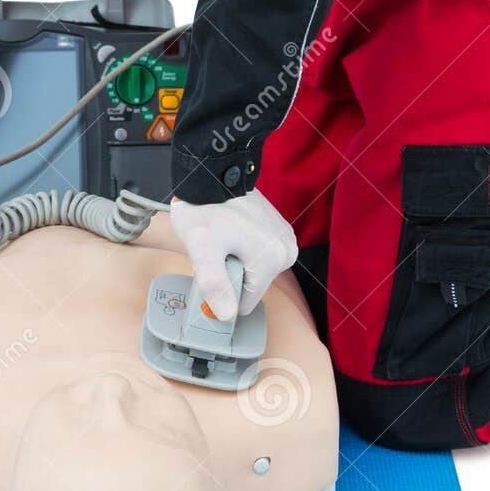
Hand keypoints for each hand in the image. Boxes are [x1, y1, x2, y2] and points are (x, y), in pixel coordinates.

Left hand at [169, 189, 297, 321]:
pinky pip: (258, 254)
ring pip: (254, 270)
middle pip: (251, 285)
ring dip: (235, 260)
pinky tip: (231, 231)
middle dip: (230, 272)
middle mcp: (287, 251)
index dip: (222, 289)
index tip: (211, 264)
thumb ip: (214, 283)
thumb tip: (227, 317)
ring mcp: (285, 239)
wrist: (210, 173)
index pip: (244, 303)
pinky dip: (243, 248)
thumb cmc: (204, 208)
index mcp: (274, 260)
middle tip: (215, 248)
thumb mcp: (202, 248)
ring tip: (222, 237)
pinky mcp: (279, 230)